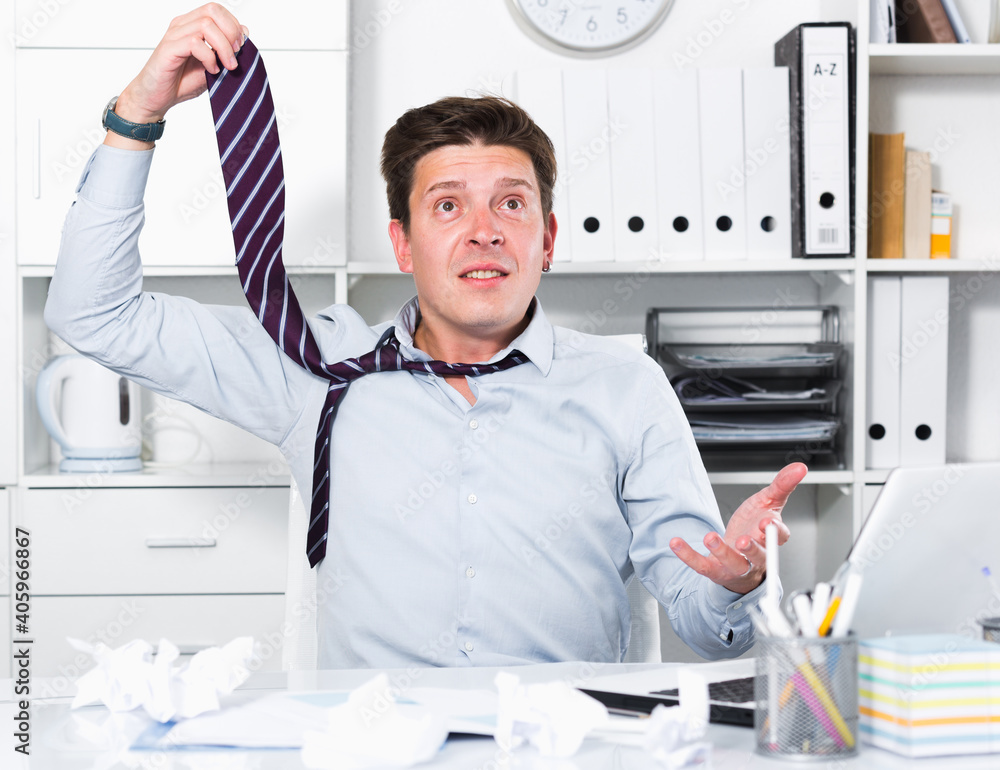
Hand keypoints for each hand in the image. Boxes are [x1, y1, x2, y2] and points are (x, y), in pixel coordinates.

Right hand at [106, 4, 247, 147]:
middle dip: (231, 32)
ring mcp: (174, 35)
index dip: (234, 25)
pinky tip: (212, 71)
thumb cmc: (181, 81)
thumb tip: (244, 34)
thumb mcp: (213, 66)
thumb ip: (226, 50)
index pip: (217, 10)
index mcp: (192, 25)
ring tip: (227, 66)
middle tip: (235, 54)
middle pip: (212, 10)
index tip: (240, 48)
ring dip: (223, 47)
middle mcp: (182, 25)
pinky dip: (209, 58)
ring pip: (206, 25)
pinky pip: (194, 42)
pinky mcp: (169, 49)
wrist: (157, 98)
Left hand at [669, 462, 806, 594]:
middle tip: (745, 540)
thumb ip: (782, 485)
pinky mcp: (714, 570)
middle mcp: (755, 556)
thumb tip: (800, 467)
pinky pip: (701, 564)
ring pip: (732, 562)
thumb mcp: (767, 503)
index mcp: (770, 538)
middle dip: (753, 549)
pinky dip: (688, 555)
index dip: (775, 532)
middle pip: (759, 556)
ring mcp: (735, 565)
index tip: (768, 522)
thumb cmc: (754, 528)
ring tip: (711, 537)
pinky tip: (676, 542)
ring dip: (722, 551)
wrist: (738, 554)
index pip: (779, 537)